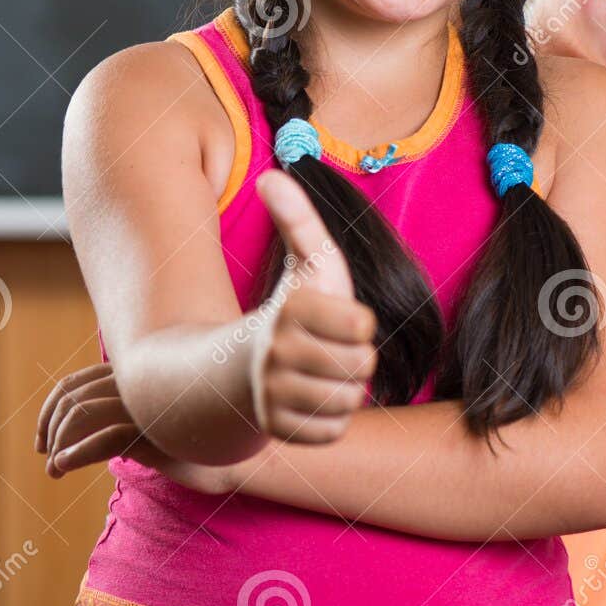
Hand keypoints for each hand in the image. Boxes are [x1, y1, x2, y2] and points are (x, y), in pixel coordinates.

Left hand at [37, 363, 239, 493]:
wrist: (239, 459)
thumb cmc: (196, 446)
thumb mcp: (154, 428)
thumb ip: (128, 420)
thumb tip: (92, 436)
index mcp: (137, 377)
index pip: (76, 382)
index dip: (50, 408)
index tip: (42, 437)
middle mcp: (140, 385)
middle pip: (73, 397)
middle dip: (49, 426)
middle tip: (44, 453)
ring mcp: (146, 406)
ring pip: (81, 416)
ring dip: (59, 445)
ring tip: (54, 469)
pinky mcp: (154, 432)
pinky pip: (103, 440)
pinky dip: (75, 454)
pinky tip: (65, 467)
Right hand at [248, 168, 377, 443]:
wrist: (241, 372)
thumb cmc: (288, 311)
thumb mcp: (303, 264)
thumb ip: (297, 219)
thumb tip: (272, 174)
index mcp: (289, 311)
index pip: (363, 324)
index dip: (356, 323)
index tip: (333, 320)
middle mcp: (276, 354)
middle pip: (361, 366)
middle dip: (353, 359)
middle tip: (327, 351)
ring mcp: (273, 397)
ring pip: (350, 401)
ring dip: (342, 390)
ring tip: (316, 376)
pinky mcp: (278, 432)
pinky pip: (334, 430)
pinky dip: (328, 420)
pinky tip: (307, 402)